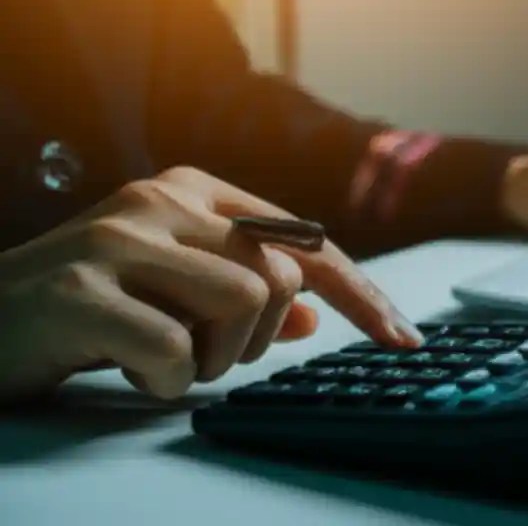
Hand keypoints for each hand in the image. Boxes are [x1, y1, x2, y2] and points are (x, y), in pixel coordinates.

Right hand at [0, 167, 422, 404]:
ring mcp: (118, 238)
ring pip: (244, 305)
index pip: (306, 240)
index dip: (360, 292)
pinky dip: (166, 381)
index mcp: (192, 190)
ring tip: (158, 358)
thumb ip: (243, 296)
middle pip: (282, 275)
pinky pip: (177, 351)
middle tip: (201, 354)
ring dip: (214, 358)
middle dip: (258, 339)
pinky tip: (125, 370)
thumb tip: (312, 316)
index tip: (402, 336)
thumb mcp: (174, 296)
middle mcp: (160, 199)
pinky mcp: (80, 289)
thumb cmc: (86, 312)